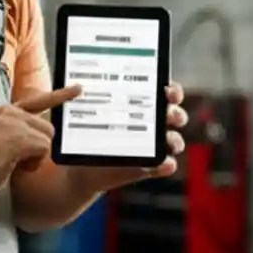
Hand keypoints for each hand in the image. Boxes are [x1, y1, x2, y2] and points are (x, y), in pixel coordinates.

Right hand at [0, 85, 82, 201]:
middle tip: (19, 161)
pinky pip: (43, 148)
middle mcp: (10, 111)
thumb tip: (43, 141)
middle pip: (48, 127)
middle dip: (40, 148)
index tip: (78, 89)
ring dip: (36, 157)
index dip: (60, 95)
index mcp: (6, 112)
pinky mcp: (18, 136)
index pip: (38, 100)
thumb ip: (22, 136)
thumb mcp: (4, 144)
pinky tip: (15, 165)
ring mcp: (14, 121)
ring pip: (48, 138)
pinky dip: (34, 163)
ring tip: (14, 163)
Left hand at [70, 82, 188, 192]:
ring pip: (174, 140)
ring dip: (175, 139)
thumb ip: (81, 98)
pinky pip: (164, 166)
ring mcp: (151, 146)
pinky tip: (163, 163)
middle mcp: (151, 123)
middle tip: (169, 114)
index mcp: (140, 104)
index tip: (167, 90)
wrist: (80, 166)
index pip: (164, 92)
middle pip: (175, 115)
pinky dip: (167, 165)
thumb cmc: (84, 132)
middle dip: (176, 114)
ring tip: (167, 141)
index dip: (172, 90)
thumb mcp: (83, 113)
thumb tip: (76, 86)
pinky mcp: (147, 167)